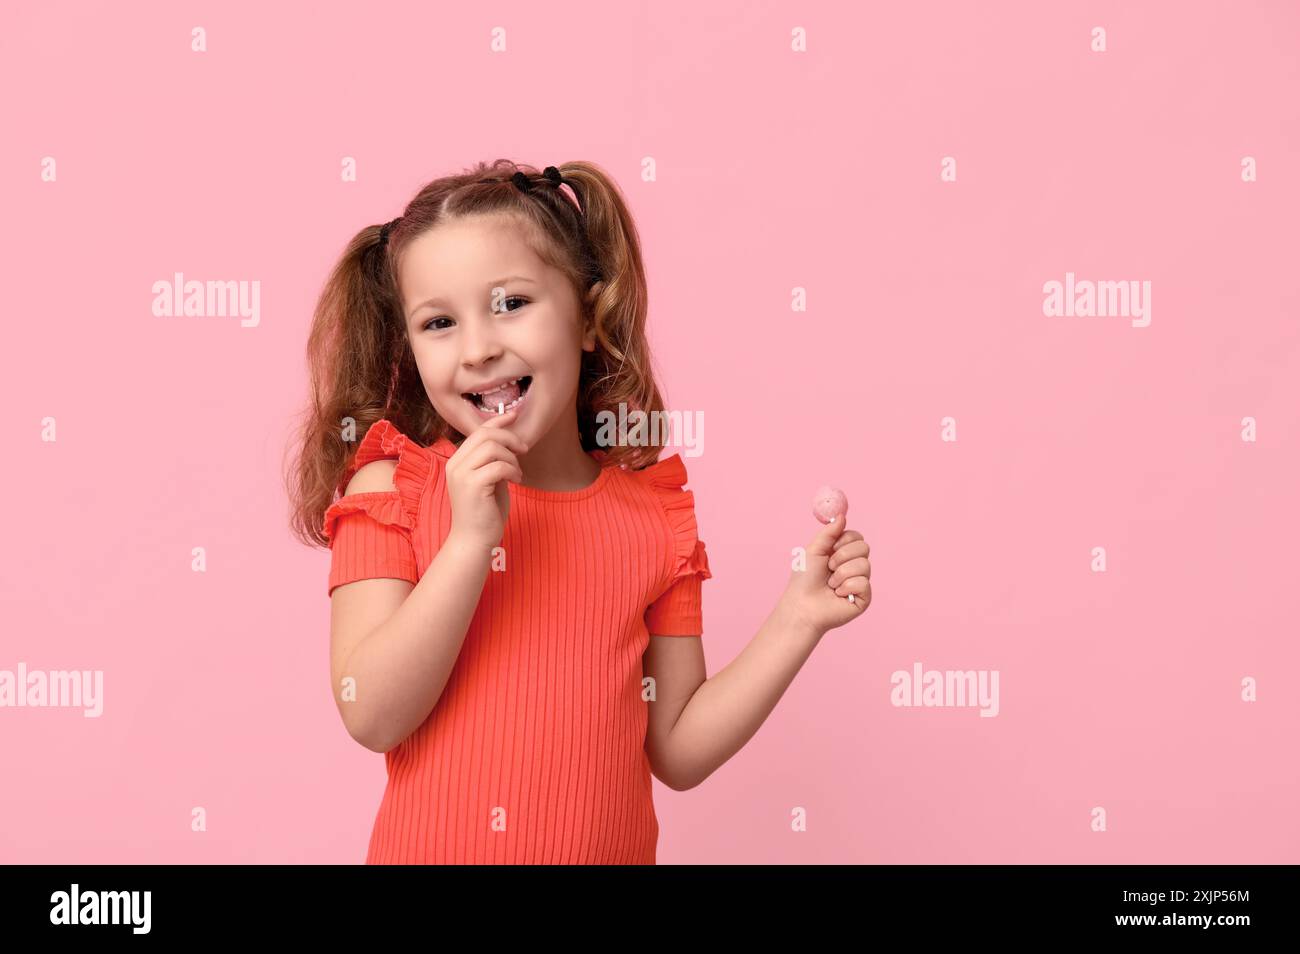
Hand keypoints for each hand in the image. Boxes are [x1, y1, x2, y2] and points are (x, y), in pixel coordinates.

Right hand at [443, 407, 527, 547]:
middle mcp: (455, 464)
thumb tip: (510, 442)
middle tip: (524, 450)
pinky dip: (513, 471)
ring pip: (493, 448)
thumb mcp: (490, 480)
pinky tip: (516, 481)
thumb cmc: (485, 512)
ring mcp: (461, 474)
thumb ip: (494, 461)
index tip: (514, 415)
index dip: (497, 421)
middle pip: (485, 435)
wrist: (474, 540)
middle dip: (510, 438)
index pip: (477, 431)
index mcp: (457, 461)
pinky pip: (499, 466)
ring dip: (512, 459)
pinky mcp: (472, 485)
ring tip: (517, 474)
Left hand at [780, 512, 870, 637]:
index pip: (857, 536)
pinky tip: (838, 595)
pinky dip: (846, 587)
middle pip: (864, 547)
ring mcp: (860, 582)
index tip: (831, 548)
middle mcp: (854, 566)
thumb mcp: (814, 550)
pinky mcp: (864, 597)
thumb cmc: (804, 580)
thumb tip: (842, 515)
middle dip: (842, 556)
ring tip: (831, 584)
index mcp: (843, 553)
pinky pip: (863, 583)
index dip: (845, 540)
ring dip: (841, 574)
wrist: (802, 605)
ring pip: (864, 565)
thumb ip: (829, 532)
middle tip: (829, 567)